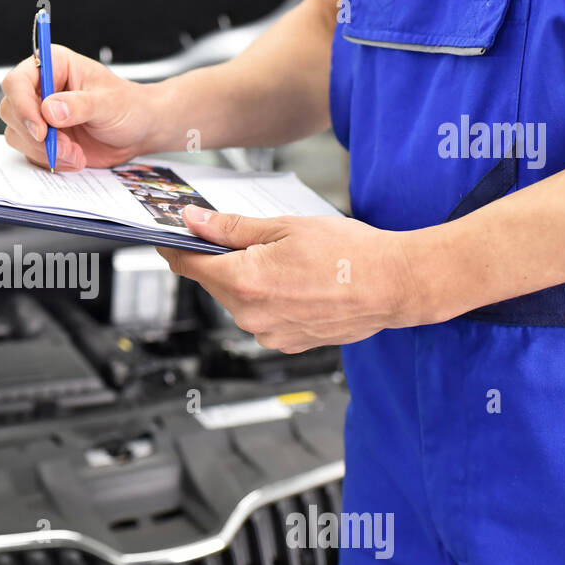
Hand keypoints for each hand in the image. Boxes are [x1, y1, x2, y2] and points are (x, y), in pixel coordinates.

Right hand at [0, 45, 157, 169]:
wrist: (138, 130)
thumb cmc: (128, 106)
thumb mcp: (109, 102)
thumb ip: (80, 105)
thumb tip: (50, 110)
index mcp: (53, 66)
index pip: (18, 81)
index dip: (23, 106)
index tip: (41, 130)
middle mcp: (40, 88)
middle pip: (11, 110)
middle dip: (37, 135)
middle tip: (65, 145)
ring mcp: (39, 115)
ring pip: (18, 134)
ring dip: (46, 150)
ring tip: (76, 152)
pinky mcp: (42, 138)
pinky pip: (31, 152)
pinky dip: (52, 160)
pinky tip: (75, 156)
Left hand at [158, 207, 427, 351]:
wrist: (394, 286)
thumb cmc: (349, 253)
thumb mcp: (286, 227)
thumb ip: (232, 228)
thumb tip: (194, 221)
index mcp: (245, 281)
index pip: (188, 265)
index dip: (176, 247)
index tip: (170, 237)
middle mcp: (250, 315)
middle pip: (213, 283)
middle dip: (219, 260)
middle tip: (245, 238)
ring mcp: (268, 334)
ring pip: (237, 300)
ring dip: (246, 280)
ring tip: (285, 261)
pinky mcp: (285, 343)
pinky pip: (261, 317)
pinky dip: (268, 298)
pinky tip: (295, 283)